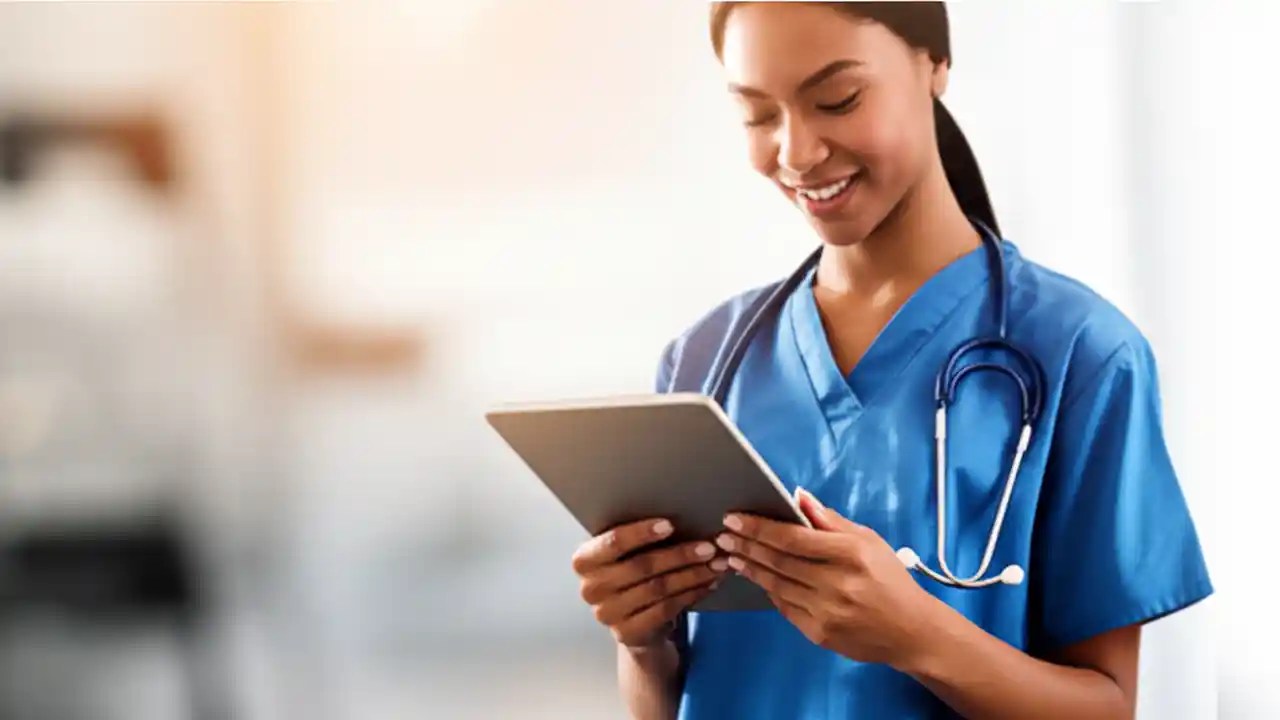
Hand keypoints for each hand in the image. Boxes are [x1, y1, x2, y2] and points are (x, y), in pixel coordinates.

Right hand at [572, 518, 728, 648]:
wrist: (631, 619)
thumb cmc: (631, 573)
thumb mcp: (625, 554)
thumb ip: (637, 538)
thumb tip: (681, 513)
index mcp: (584, 560)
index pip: (613, 542)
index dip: (641, 533)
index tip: (670, 524)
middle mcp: (591, 588)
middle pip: (641, 566)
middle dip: (680, 555)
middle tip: (708, 547)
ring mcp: (607, 614)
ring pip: (658, 589)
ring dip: (692, 575)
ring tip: (716, 564)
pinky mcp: (627, 633)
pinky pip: (666, 610)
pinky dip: (692, 594)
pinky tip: (708, 584)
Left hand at [718, 489, 938, 667]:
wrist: (911, 631)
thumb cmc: (889, 579)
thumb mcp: (868, 540)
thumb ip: (830, 520)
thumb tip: (797, 496)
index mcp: (850, 554)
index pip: (793, 537)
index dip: (759, 527)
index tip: (734, 518)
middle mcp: (837, 583)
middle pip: (779, 561)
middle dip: (746, 545)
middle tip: (723, 535)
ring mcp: (826, 611)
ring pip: (777, 585)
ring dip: (750, 568)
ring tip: (732, 555)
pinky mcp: (820, 634)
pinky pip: (784, 607)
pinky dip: (769, 590)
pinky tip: (757, 577)